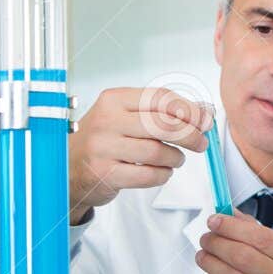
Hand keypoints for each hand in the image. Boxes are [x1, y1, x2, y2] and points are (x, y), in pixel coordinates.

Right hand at [68, 87, 212, 224]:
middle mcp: (107, 120)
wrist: (68, 165)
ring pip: (158, 152)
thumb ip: (161, 112)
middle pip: (164, 124)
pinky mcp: (105, 174)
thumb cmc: (104, 139)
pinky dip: (163, 174)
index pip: (160, 98)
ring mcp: (104, 148)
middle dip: (191, 135)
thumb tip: (204, 113)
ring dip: (176, 158)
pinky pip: (148, 175)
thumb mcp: (126, 115)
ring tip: (175, 158)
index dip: (189, 110)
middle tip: (200, 143)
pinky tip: (161, 171)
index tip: (204, 121)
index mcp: (114, 100)